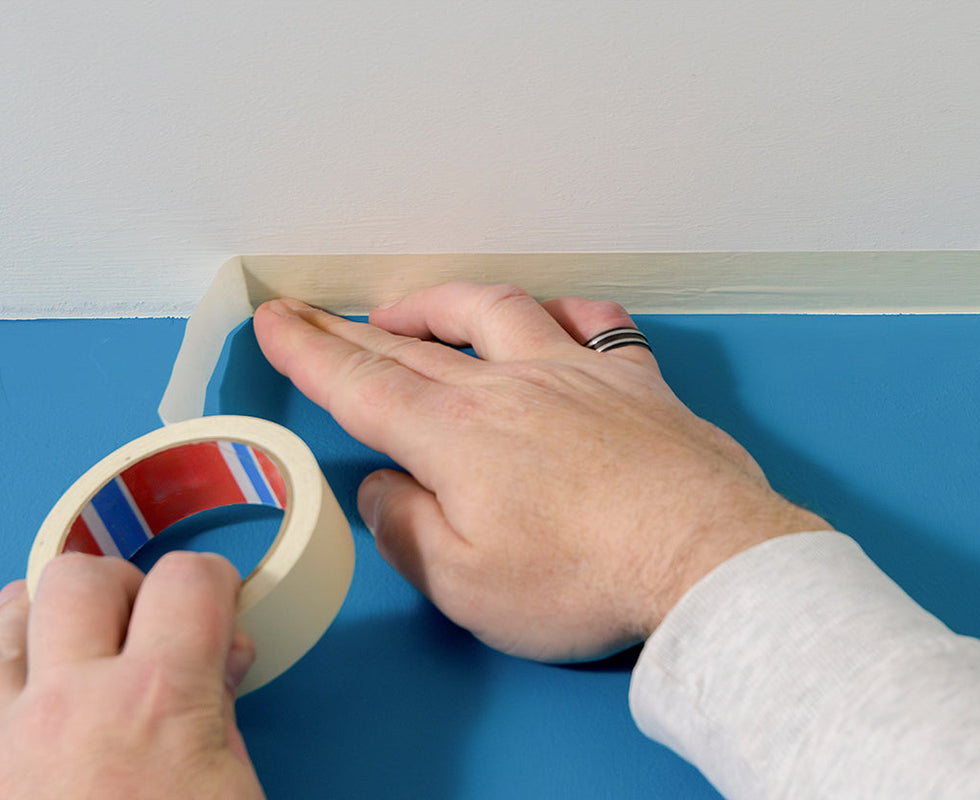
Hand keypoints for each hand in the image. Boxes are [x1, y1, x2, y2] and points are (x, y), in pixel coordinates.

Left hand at [0, 553, 263, 799]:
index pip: (186, 582)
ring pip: (0, 640)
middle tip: (139, 617)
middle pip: (77, 581)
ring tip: (52, 624)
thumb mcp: (236, 794)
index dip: (212, 581)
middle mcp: (70, 706)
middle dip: (117, 586)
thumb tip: (225, 662)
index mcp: (157, 700)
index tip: (215, 597)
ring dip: (32, 625)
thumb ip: (226, 716)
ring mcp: (1, 745)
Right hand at [254, 282, 828, 661]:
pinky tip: (552, 316)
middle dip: (352, 329)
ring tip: (409, 310)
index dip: (309, 352)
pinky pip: (594, 323)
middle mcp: (507, 387)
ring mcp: (576, 373)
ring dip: (442, 303)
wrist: (703, 556)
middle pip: (413, 347)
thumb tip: (384, 488)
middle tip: (313, 312)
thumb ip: (406, 528)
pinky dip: (562, 311)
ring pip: (495, 312)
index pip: (362, 384)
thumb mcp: (463, 583)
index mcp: (454, 437)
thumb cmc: (581, 579)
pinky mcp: (635, 382)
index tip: (276, 321)